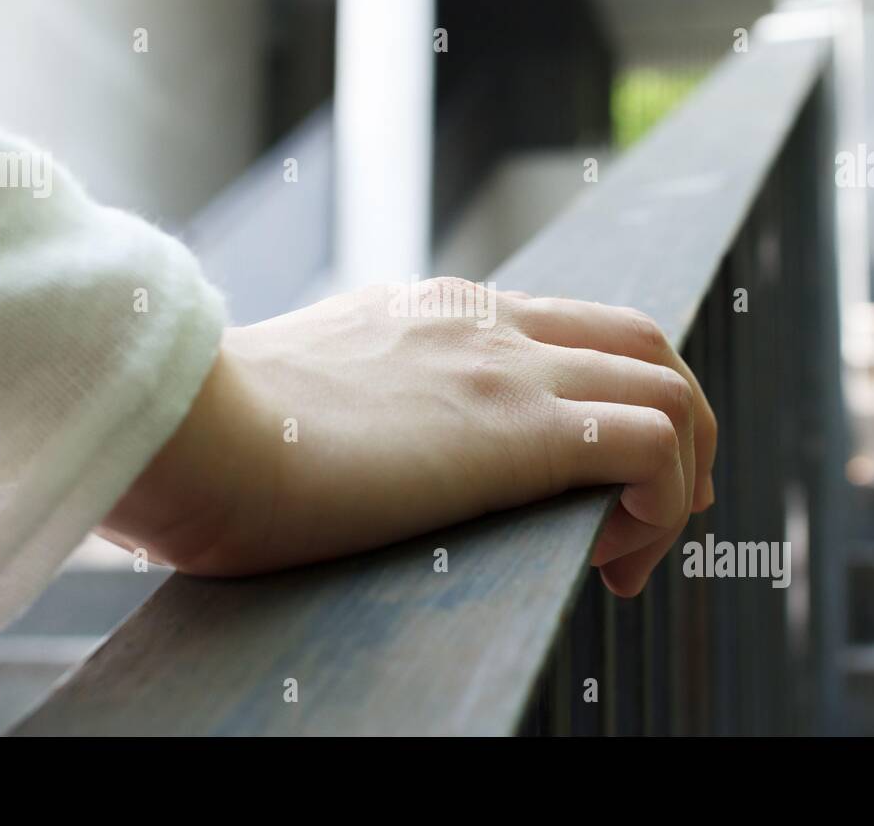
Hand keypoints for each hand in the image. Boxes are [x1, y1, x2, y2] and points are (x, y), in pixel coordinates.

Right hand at [100, 278, 716, 596]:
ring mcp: (508, 370)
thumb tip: (312, 457)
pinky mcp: (517, 431)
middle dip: (679, 421)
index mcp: (439, 312)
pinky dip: (665, 504)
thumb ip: (336, 408)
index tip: (597, 479)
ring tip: (646, 550)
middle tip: (660, 509)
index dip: (612, 393)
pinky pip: (654, 446)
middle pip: (645, 340)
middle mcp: (488, 325)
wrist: (187, 426)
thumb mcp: (297, 396)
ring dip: (686, 472)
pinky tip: (619, 562)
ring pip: (671, 387)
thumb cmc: (210, 433)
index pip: (570, 325)